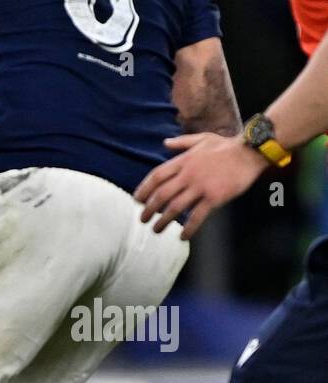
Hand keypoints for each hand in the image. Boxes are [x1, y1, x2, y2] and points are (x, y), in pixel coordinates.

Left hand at [135, 133, 267, 239]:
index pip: (156, 176)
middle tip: (142, 220)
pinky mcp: (214, 197)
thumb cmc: (227, 145)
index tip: (137, 200)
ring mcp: (201, 186)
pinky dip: (188, 228)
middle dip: (149, 210)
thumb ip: (182, 142)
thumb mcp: (202, 139)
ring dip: (163, 221)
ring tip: (156, 230)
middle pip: (161, 195)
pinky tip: (182, 237)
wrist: (252, 151)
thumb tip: (164, 142)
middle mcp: (188, 174)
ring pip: (175, 208)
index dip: (144, 189)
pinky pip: (197, 216)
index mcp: (184, 161)